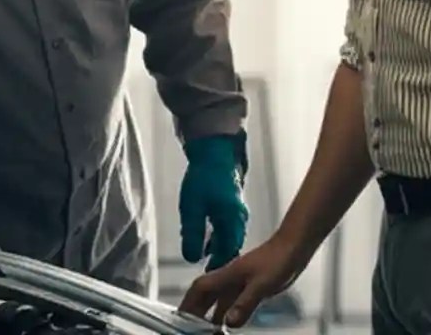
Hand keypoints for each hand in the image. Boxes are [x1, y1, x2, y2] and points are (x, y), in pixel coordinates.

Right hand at [179, 235, 304, 328]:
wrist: (292, 248)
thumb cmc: (278, 260)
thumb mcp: (262, 285)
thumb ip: (245, 303)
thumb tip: (228, 322)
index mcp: (226, 275)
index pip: (199, 289)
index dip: (188, 303)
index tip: (179, 318)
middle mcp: (228, 279)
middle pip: (203, 296)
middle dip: (193, 311)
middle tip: (187, 327)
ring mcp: (237, 283)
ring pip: (216, 301)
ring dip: (207, 315)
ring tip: (202, 330)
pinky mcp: (247, 287)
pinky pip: (230, 303)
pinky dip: (223, 314)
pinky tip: (225, 324)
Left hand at [180, 134, 247, 270]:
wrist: (214, 151)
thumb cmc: (203, 177)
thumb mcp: (192, 209)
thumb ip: (192, 235)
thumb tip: (192, 258)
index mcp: (231, 222)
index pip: (227, 253)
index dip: (219, 267)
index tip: (210, 279)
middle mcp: (239, 218)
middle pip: (232, 246)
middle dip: (221, 260)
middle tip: (211, 274)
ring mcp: (238, 210)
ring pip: (231, 236)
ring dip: (221, 248)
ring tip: (210, 258)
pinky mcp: (233, 202)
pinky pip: (230, 226)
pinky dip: (221, 235)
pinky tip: (211, 237)